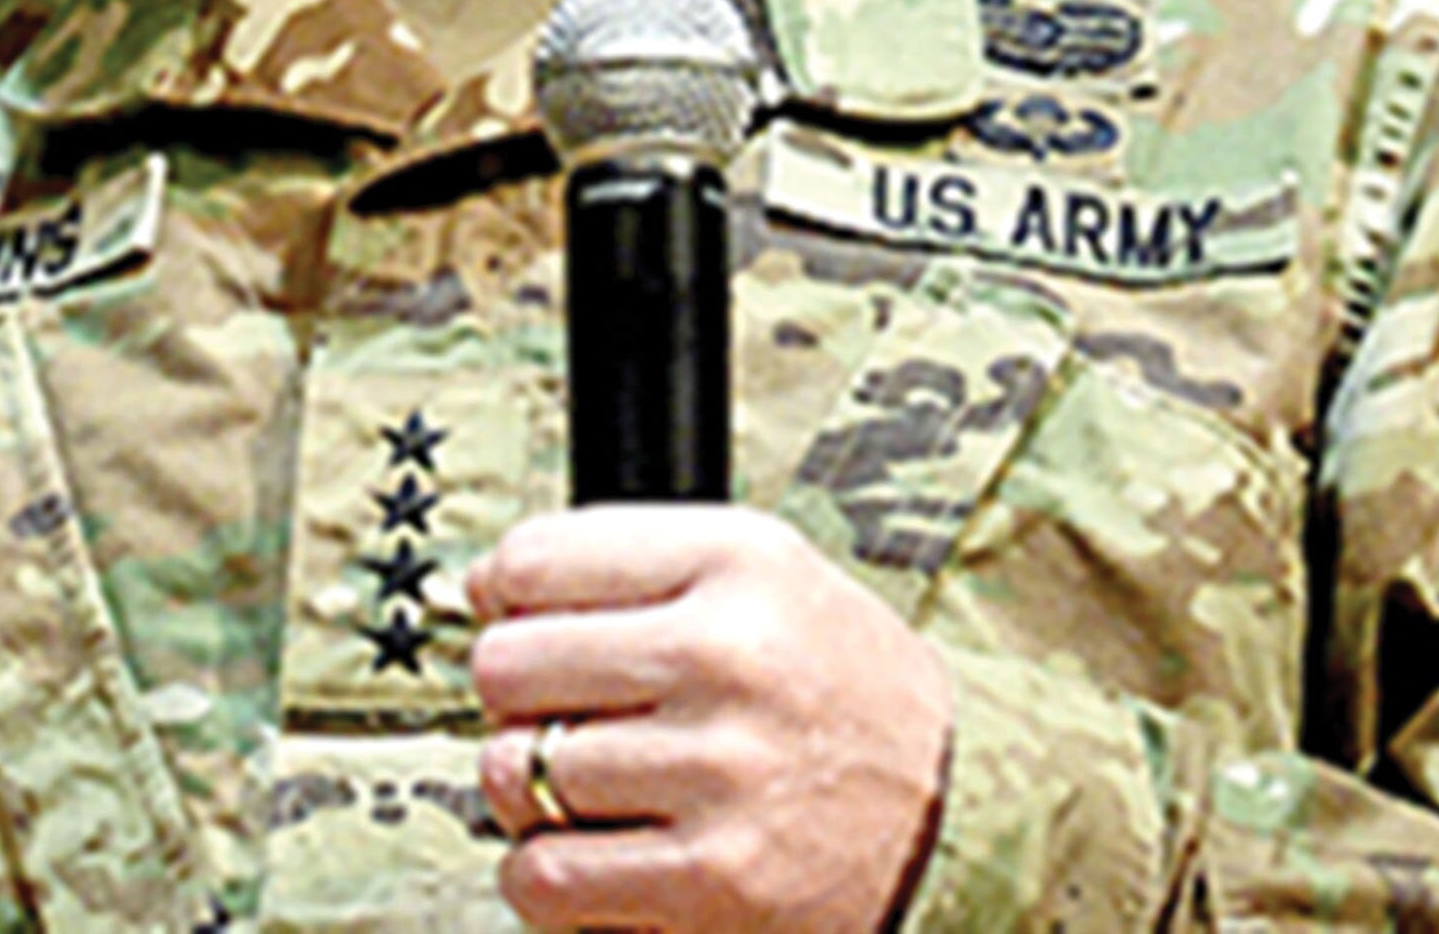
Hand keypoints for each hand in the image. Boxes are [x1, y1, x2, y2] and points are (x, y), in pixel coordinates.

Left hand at [467, 506, 947, 932]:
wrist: (963, 814)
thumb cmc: (834, 686)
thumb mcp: (758, 570)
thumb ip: (620, 555)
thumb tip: (476, 586)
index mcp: (734, 563)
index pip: (530, 562)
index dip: (504, 597)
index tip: (520, 621)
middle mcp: (727, 659)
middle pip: (505, 666)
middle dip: (516, 696)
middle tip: (566, 712)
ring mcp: (720, 775)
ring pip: (515, 772)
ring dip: (530, 788)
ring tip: (590, 785)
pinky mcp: (716, 883)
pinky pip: (545, 876)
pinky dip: (542, 873)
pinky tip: (590, 852)